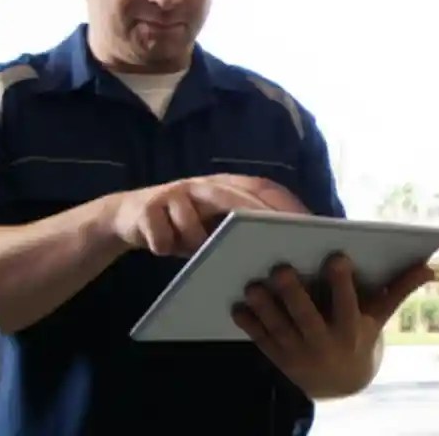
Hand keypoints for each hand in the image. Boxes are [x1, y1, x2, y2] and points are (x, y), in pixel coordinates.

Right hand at [108, 175, 307, 255]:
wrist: (129, 216)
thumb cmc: (183, 226)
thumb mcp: (212, 226)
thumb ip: (238, 231)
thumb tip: (280, 253)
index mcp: (225, 186)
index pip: (261, 188)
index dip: (284, 202)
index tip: (309, 222)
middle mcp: (203, 185)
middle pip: (233, 196)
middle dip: (256, 215)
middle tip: (276, 237)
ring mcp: (175, 193)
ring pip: (191, 218)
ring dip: (194, 239)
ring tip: (192, 251)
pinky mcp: (148, 206)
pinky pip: (160, 232)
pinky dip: (163, 243)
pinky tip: (162, 248)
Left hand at [233, 255, 434, 398]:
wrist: (340, 383)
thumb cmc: (359, 334)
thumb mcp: (378, 316)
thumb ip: (399, 289)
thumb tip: (430, 267)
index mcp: (350, 329)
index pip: (347, 304)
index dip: (343, 283)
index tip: (337, 256)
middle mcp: (324, 343)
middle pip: (307, 318)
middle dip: (293, 295)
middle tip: (281, 267)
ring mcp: (299, 353)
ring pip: (280, 329)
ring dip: (266, 309)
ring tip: (253, 286)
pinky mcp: (278, 358)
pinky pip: (262, 341)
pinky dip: (250, 325)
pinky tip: (238, 306)